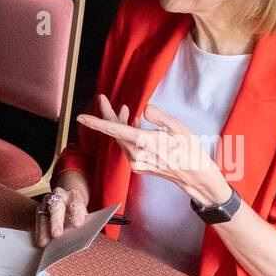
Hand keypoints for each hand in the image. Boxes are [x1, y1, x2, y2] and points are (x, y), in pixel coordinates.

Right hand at [34, 178, 90, 247]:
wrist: (67, 200)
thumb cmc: (77, 210)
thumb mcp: (82, 213)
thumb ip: (81, 221)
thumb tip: (78, 236)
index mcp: (74, 195)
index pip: (76, 203)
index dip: (77, 213)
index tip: (77, 224)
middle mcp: (59, 196)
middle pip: (57, 207)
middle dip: (56, 221)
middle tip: (56, 234)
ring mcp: (47, 202)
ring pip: (44, 214)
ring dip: (44, 229)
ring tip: (44, 242)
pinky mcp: (40, 209)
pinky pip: (38, 221)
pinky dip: (39, 232)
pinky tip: (41, 242)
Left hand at [77, 97, 229, 205]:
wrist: (195, 176)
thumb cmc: (189, 149)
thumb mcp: (178, 127)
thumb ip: (159, 117)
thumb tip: (144, 109)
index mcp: (144, 142)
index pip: (114, 130)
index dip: (96, 122)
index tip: (81, 117)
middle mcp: (136, 154)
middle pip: (114, 132)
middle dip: (108, 115)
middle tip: (102, 99)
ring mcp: (136, 163)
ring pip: (120, 140)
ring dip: (119, 124)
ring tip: (123, 109)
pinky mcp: (138, 167)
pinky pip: (126, 147)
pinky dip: (126, 134)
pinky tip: (132, 124)